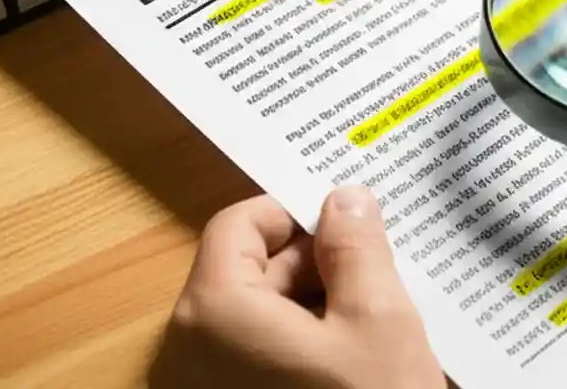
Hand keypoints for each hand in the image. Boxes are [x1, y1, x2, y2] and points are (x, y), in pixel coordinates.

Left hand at [150, 186, 444, 388]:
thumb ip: (356, 245)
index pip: (239, 225)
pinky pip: (256, 362)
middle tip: (379, 274)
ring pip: (258, 319)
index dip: (296, 213)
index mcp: (213, 312)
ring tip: (374, 324)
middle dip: (315, 265)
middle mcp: (187, 353)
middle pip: (248, 272)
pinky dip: (301, 350)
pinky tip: (353, 365)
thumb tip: (343, 200)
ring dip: (315, 309)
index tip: (350, 222)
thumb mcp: (378, 318)